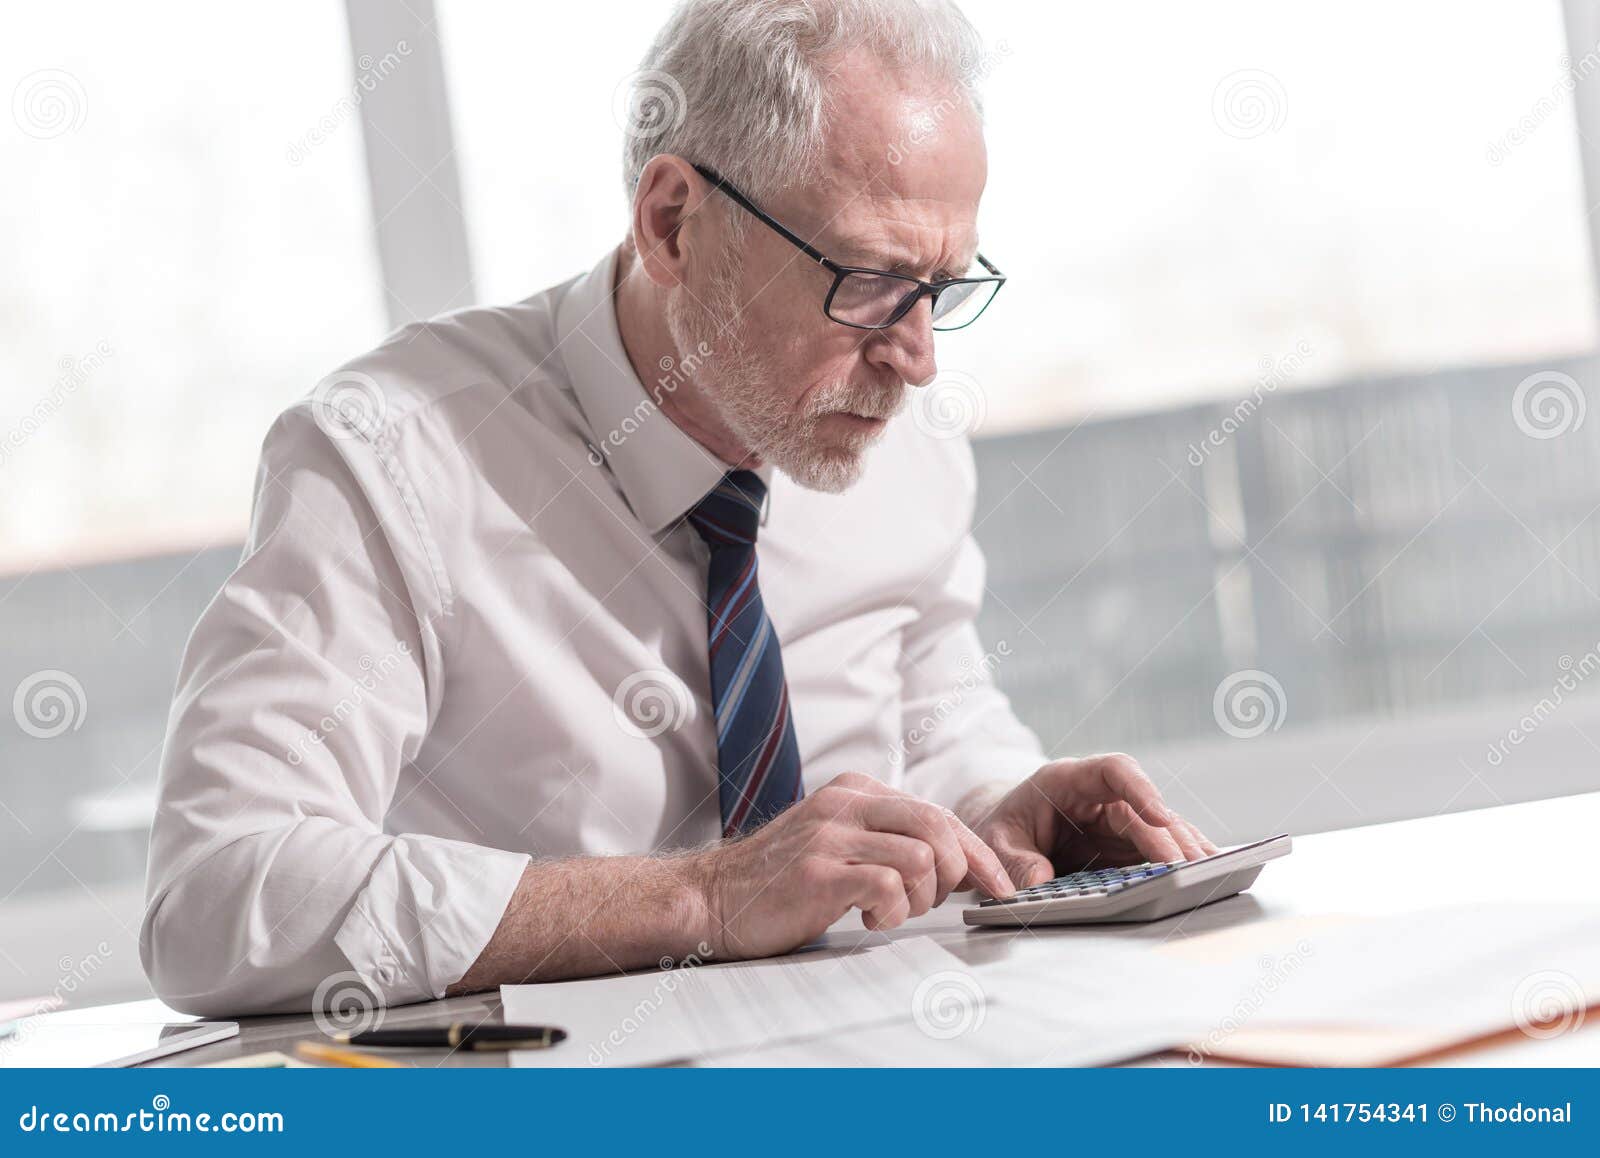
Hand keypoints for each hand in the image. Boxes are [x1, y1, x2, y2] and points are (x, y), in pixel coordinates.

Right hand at [694, 772, 1015, 959]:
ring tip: (888, 912)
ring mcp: (830, 836)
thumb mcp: (836, 839)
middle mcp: (845, 804)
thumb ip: (885, 837)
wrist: (711, 899)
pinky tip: (866, 919)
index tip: (1000, 885)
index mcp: (854, 790)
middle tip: (936, 902)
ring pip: (922, 859)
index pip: (938, 812)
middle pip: (939, 826)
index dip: (978, 853)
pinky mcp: (819, 872)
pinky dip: (892, 911)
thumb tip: (954, 859)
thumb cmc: (779, 879)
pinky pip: (889, 885)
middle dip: (957, 872)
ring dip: (919, 900)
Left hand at [958, 753, 1217, 889]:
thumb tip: (1038, 882)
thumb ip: (1014, 860)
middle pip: (1143, 809)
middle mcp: (1101, 796)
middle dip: (1166, 837)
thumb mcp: (996, 841)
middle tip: (1182, 867)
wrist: (1008, 833)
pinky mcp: (1127, 844)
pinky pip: (1161, 847)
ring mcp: (1118, 820)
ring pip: (1161, 828)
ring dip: (1183, 850)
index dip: (1140, 788)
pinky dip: (1182, 859)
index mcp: (1068, 780)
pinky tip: (1206, 873)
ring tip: (1205, 874)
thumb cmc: (1004, 827)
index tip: (1160, 814)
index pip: (1113, 769)